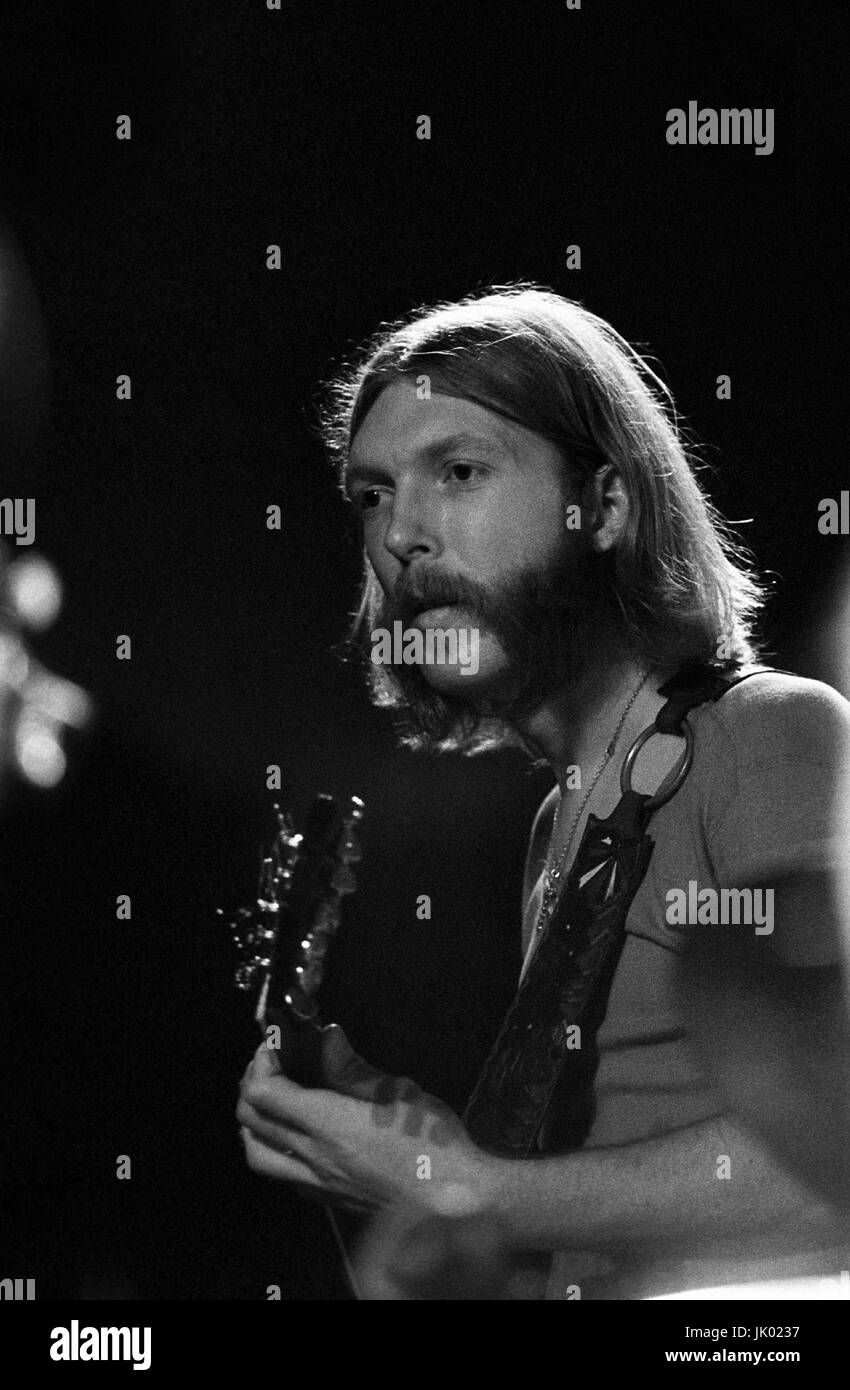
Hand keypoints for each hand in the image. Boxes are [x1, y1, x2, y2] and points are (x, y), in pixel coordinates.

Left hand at [237, 1024, 488, 1213]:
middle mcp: (314, 1157)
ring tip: (268, 1101)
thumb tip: (327, 1038)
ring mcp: (319, 1183)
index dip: (260, 1064)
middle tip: (268, 1065)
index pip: (266, 1094)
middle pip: (252, 1122)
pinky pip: (284, 1176)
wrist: (456, 1205)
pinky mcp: (330, 1199)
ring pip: (259, 1155)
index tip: (272, 1046)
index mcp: (329, 1126)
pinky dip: (276, 1150)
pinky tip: (297, 1137)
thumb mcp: (399, 1092)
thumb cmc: (435, 1145)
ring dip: (252, 1124)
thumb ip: (353, 1068)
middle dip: (250, 1086)